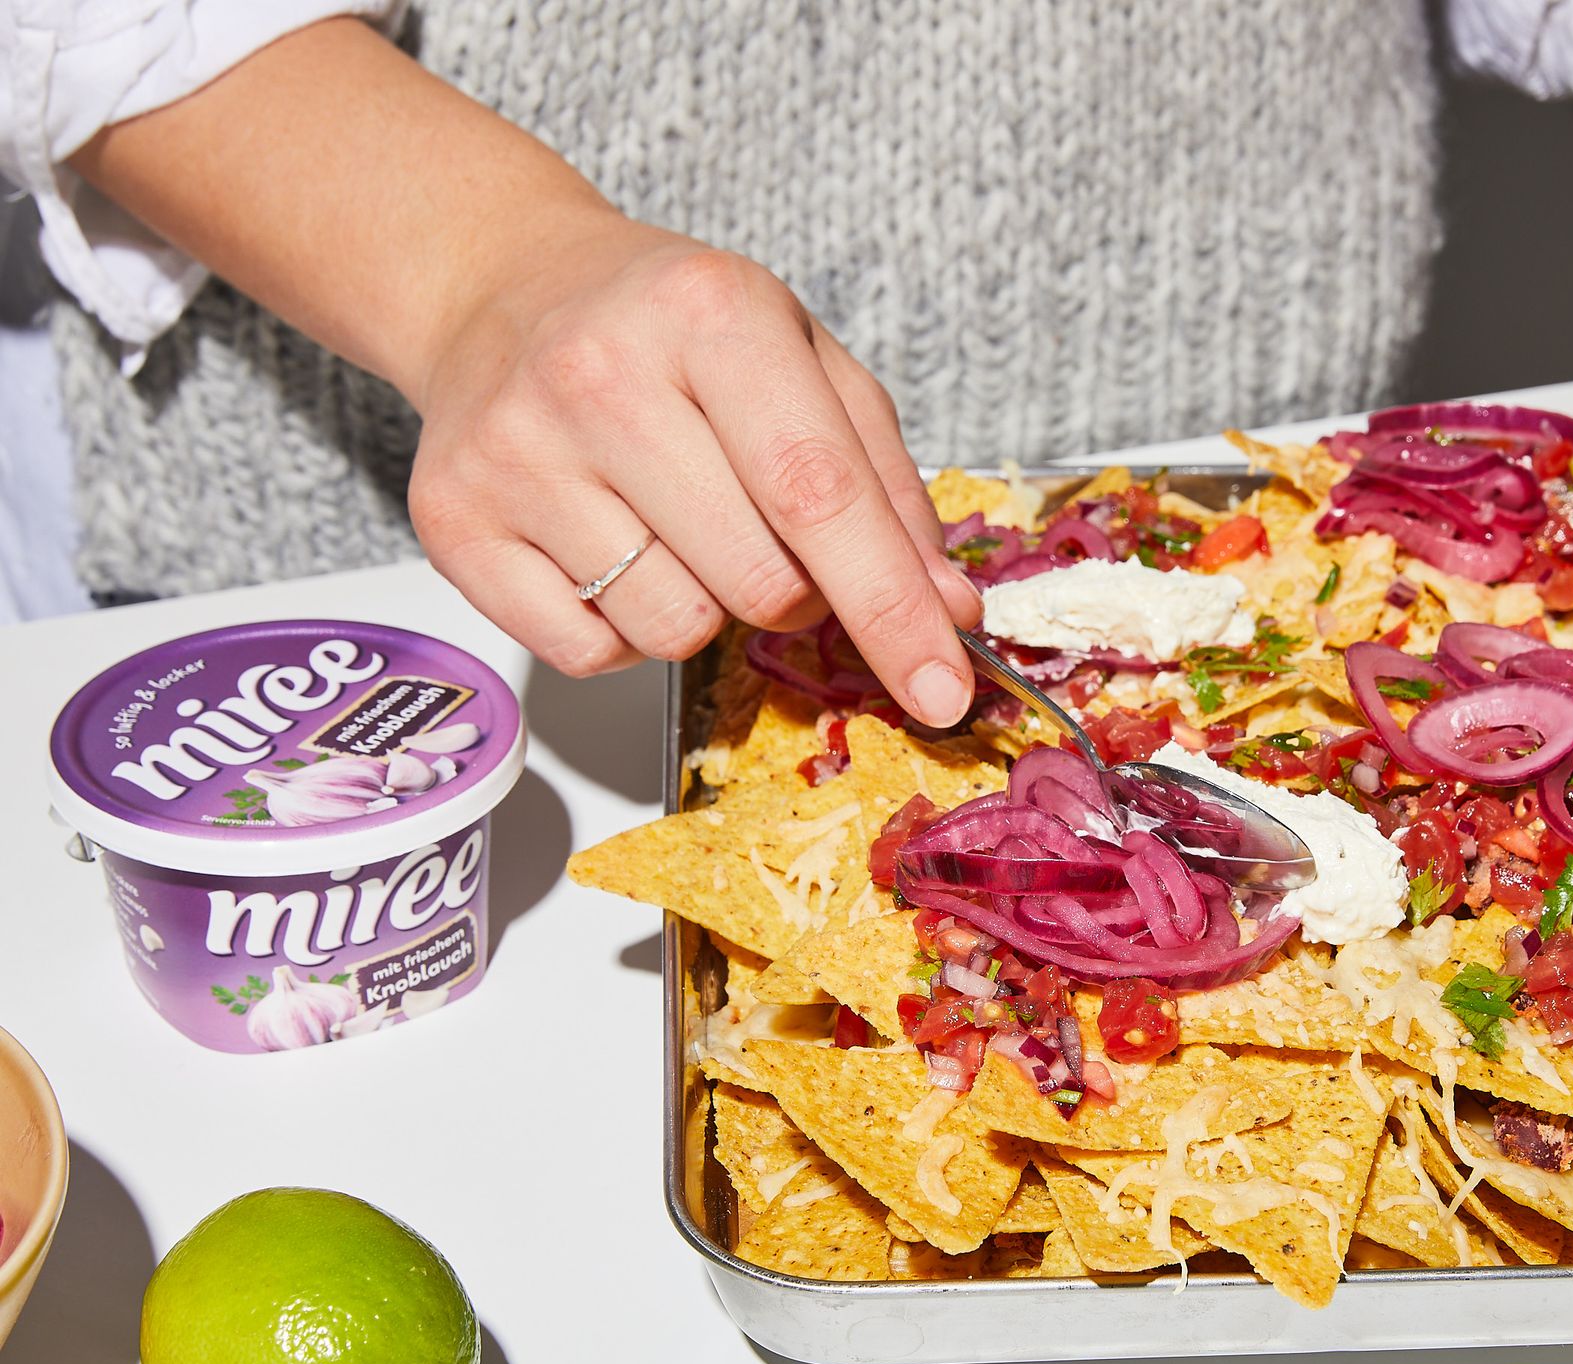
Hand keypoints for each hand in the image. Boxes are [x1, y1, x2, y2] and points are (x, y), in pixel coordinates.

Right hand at [407, 211, 982, 723]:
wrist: (500, 289)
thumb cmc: (671, 332)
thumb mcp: (803, 361)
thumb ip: (887, 487)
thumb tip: (944, 615)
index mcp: (710, 314)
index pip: (819, 496)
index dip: (891, 608)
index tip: (942, 690)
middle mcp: (599, 375)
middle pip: (758, 582)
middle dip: (796, 594)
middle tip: (762, 531)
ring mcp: (516, 452)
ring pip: (676, 630)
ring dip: (703, 606)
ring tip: (672, 522)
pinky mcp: (453, 521)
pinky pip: (591, 655)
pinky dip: (622, 630)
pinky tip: (606, 545)